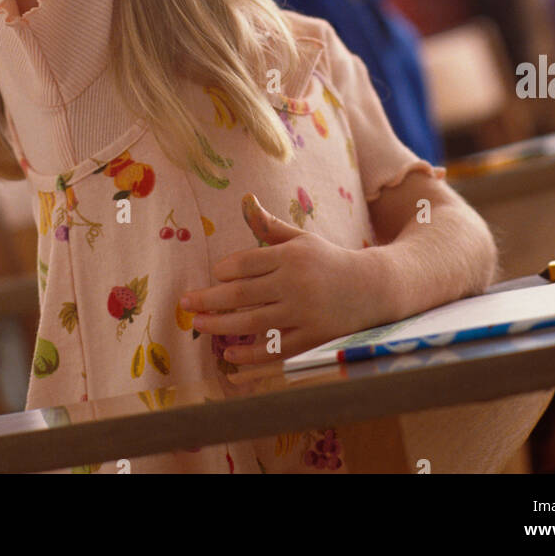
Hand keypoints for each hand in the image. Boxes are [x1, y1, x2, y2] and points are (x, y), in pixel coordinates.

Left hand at [179, 192, 374, 364]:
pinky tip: (229, 355)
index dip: (224, 270)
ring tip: (198, 325)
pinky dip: (249, 355)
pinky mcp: (310, 338)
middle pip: (241, 294)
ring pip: (251, 322)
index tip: (214, 274)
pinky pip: (273, 349)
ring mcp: (303, 313)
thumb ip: (270, 226)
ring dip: (220, 326)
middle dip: (208, 299)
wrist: (369, 288)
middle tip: (185, 303)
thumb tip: (245, 199)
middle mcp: (295, 283)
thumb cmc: (326, 260)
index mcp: (291, 256)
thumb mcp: (301, 239)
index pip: (246, 263)